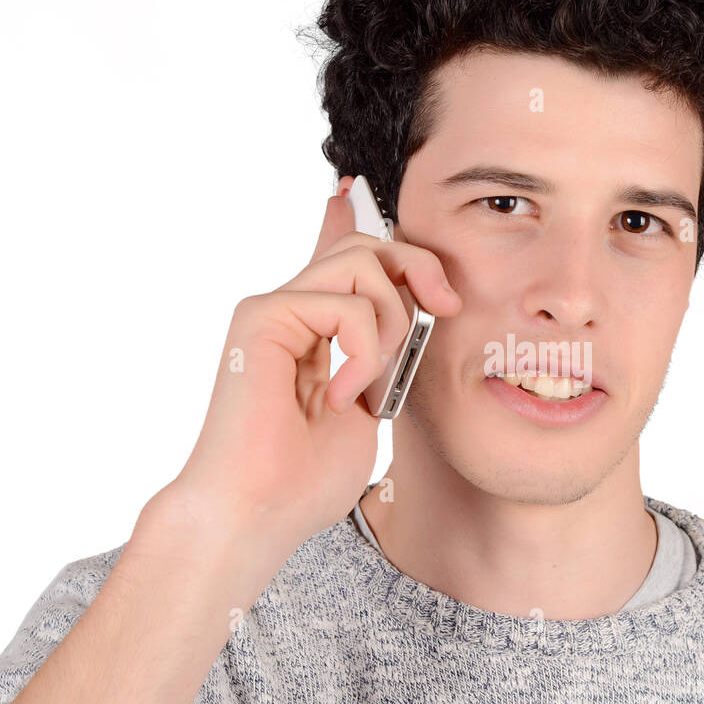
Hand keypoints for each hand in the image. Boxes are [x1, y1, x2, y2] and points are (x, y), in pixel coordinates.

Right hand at [164, 175, 461, 561]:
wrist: (257, 513)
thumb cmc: (306, 477)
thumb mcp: (371, 403)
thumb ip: (385, 352)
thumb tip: (415, 313)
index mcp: (314, 330)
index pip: (332, 257)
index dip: (343, 219)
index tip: (351, 190)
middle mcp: (291, 309)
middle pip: (367, 247)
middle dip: (421, 267)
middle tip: (446, 311)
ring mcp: (274, 310)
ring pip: (362, 263)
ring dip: (391, 324)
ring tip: (373, 382)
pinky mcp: (262, 317)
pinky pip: (344, 304)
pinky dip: (362, 353)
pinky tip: (341, 396)